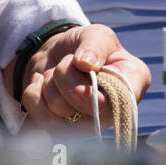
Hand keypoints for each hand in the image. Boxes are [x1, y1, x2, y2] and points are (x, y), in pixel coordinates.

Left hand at [14, 24, 150, 132]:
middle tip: (69, 62)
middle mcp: (114, 111)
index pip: (122, 101)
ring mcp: (88, 124)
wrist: (57, 54)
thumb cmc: (84, 46)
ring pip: (61, 112)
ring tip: (57, 73)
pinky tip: (40, 83)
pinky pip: (41, 119)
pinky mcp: (63, 129)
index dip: (96, 89)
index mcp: (132, 85)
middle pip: (87, 106)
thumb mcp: (96, 35)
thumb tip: (86, 64)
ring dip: (50, 84)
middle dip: (66, 76)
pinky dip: (33, 94)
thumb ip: (94, 45)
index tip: (81, 66)